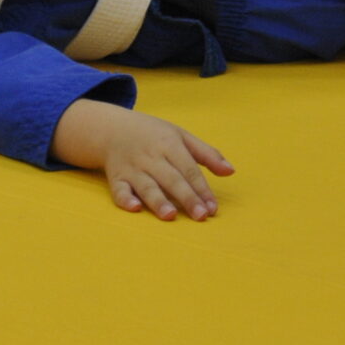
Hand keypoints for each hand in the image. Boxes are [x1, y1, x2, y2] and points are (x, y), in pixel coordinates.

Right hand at [101, 110, 232, 221]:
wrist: (113, 129)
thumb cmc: (154, 135)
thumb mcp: (181, 136)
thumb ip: (207, 154)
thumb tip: (231, 171)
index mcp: (169, 144)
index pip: (189, 168)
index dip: (202, 188)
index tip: (213, 208)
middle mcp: (151, 156)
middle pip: (171, 179)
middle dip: (187, 197)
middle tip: (201, 216)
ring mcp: (133, 167)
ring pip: (147, 186)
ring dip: (158, 200)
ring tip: (170, 216)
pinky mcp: (117, 177)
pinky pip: (120, 189)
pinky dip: (125, 199)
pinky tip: (135, 208)